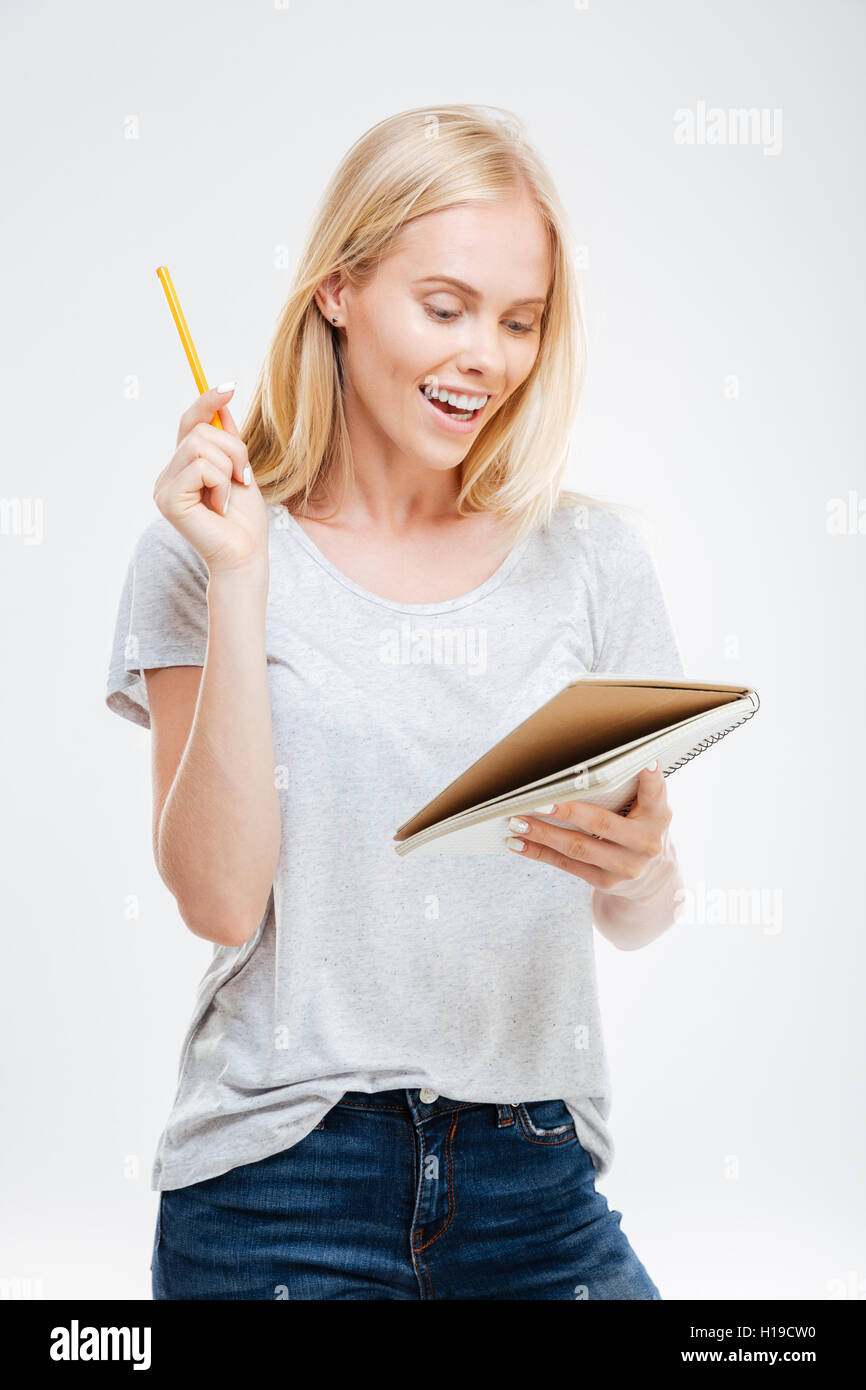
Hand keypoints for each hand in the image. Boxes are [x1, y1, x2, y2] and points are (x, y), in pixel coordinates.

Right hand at [153, 384, 268, 578]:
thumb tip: (221, 401)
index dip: (206, 401)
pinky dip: (221, 483)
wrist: (246, 555)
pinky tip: (220, 507)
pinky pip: (201, 467)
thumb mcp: (240, 470)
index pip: (189, 423)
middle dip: (233, 450)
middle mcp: (168, 475)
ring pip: (201, 445)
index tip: (228, 386)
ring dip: (229, 468)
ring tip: (230, 496)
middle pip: (199, 430)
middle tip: (242, 479)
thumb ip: (227, 441)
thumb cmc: (245, 521)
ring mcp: (164, 487)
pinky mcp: (167, 500)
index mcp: (183, 468)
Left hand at [505, 761, 674, 898]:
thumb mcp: (649, 808)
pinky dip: (540, 852)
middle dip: (566, 811)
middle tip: (536, 801)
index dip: (650, 777)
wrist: (651, 878)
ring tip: (516, 822)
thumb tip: (602, 759)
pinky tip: (518, 843)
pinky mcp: (605, 881)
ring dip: (542, 834)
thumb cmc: (641, 827)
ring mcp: (624, 866)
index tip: (642, 761)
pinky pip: (566, 865)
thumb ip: (637, 787)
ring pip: (577, 847)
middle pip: (601, 824)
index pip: (655, 792)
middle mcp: (645, 843)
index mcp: (658, 815)